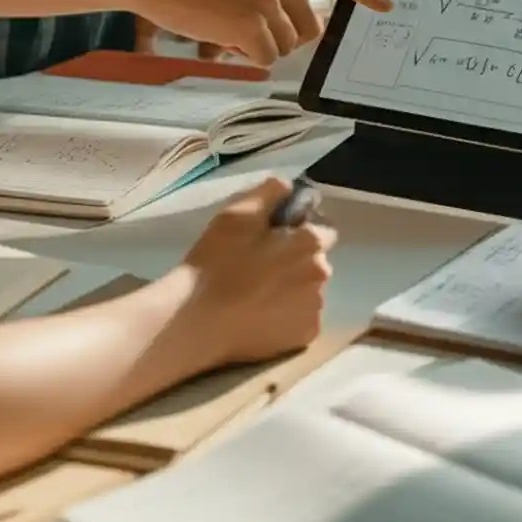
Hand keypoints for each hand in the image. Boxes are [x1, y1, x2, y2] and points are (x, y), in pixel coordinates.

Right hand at [134, 0, 391, 66]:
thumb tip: (307, 20)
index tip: (386, 6)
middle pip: (310, 29)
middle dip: (285, 37)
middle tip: (249, 24)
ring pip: (287, 47)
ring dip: (261, 46)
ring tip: (230, 24)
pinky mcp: (251, 23)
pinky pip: (267, 58)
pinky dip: (247, 56)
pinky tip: (224, 36)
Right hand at [172, 177, 336, 364]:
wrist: (198, 319)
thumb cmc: (216, 262)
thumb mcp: (237, 214)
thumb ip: (270, 192)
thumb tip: (290, 185)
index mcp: (311, 242)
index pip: (322, 230)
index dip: (299, 232)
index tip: (275, 239)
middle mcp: (323, 273)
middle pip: (316, 262)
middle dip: (297, 261)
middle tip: (261, 268)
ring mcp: (316, 307)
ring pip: (310, 291)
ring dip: (293, 289)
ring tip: (259, 295)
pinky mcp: (305, 335)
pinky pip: (302, 319)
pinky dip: (289, 316)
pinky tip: (263, 315)